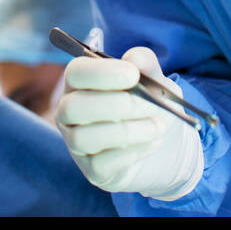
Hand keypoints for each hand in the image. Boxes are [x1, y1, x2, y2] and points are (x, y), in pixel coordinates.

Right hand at [55, 47, 203, 200]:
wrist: (160, 141)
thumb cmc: (150, 103)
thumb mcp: (155, 80)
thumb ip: (146, 65)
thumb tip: (134, 59)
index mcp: (80, 82)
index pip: (75, 73)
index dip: (101, 73)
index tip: (133, 75)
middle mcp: (70, 111)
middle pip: (73, 107)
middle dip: (116, 104)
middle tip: (151, 104)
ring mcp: (76, 143)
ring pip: (83, 138)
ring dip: (126, 131)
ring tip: (157, 127)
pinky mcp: (92, 170)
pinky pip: (101, 163)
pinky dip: (132, 152)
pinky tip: (152, 143)